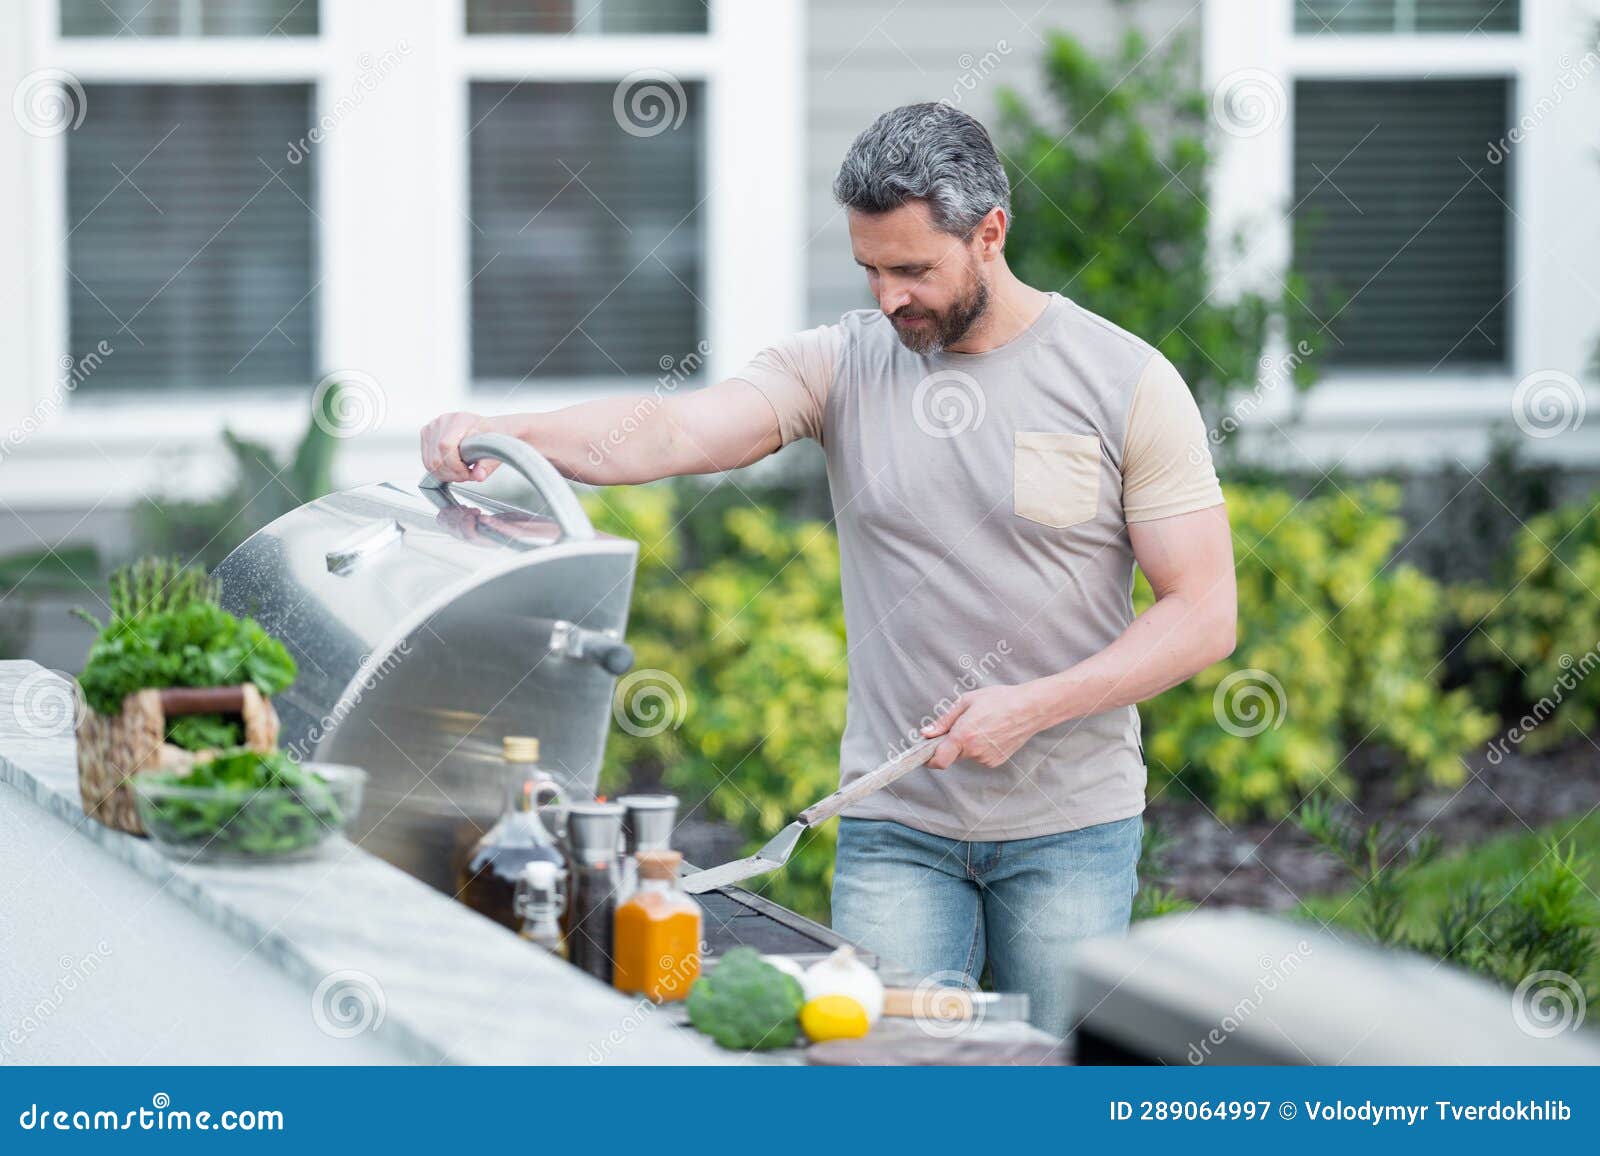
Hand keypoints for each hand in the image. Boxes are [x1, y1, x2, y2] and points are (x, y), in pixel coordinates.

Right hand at [421, 412, 501, 481]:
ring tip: (461, 472)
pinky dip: (440, 471)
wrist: (486, 428)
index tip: (468, 472)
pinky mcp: (427, 436)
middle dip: (453, 474)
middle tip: (467, 475)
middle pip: (437, 458)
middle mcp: (442, 422)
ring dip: (447, 474)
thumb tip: (479, 475)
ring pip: (430, 463)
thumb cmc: (490, 434)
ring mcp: (432, 428)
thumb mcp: (496, 447)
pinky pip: (427, 462)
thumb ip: (487, 464)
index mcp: (459, 420)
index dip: (455, 466)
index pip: (445, 446)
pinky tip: (453, 469)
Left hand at [921, 683, 1052, 768]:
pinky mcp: (996, 761)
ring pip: (967, 755)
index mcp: (963, 735)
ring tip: (982, 725)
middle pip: (952, 755)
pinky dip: (980, 747)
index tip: (925, 753)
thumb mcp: (967, 702)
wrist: (1029, 708)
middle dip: (951, 744)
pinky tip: (991, 732)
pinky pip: (979, 757)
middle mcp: (974, 751)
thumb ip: (944, 720)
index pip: (939, 760)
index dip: (929, 760)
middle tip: (962, 725)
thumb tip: (927, 732)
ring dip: (967, 745)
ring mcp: (986, 758)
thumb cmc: (999, 700)